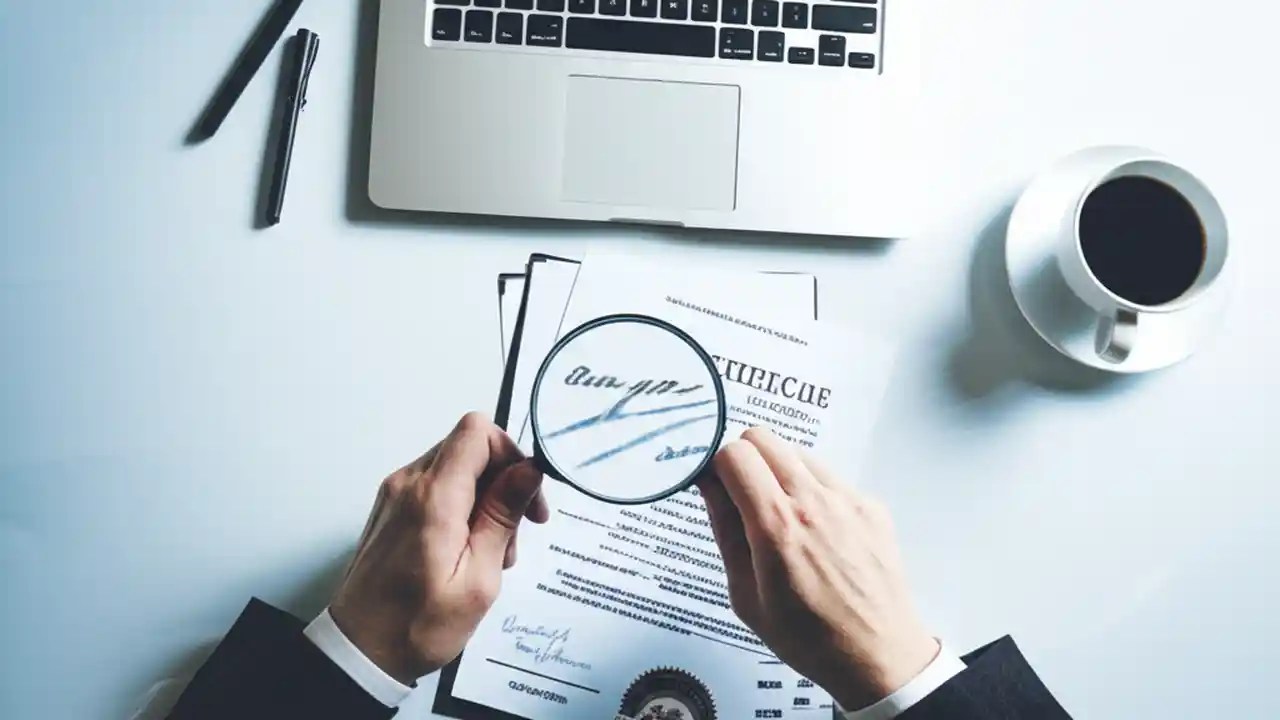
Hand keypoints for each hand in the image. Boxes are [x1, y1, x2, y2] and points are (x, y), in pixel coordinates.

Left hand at [329, 412, 549, 684]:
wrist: (360, 651)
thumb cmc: (414, 627)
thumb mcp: (478, 579)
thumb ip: (503, 516)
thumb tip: (528, 470)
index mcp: (432, 498)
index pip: (477, 431)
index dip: (512, 455)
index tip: (527, 495)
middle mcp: (408, 485)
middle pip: (470, 447)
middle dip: (503, 482)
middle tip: (515, 533)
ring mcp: (396, 494)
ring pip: (457, 467)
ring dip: (484, 498)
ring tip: (490, 551)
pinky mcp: (392, 508)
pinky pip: (438, 487)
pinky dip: (461, 508)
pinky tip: (467, 549)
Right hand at [700, 428, 937, 710]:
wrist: (878, 657)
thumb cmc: (809, 638)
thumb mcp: (746, 595)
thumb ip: (725, 531)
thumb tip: (708, 486)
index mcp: (776, 526)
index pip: (734, 453)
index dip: (716, 466)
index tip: (713, 484)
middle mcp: (814, 502)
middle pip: (764, 437)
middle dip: (744, 458)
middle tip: (741, 493)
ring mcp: (847, 499)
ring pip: (796, 451)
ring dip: (779, 471)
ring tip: (780, 516)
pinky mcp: (871, 505)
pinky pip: (829, 476)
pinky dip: (813, 489)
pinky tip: (815, 530)